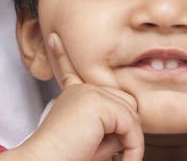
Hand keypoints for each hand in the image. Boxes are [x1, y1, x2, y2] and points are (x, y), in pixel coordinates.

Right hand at [1, 33, 143, 160]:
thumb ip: (109, 122)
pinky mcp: (99, 104)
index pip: (71, 68)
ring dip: (128, 140)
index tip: (54, 38)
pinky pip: (132, 125)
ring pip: (132, 113)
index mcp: (73, 93)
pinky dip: (133, 147)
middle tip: (108, 150)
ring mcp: (90, 92)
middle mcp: (81, 88)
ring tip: (110, 156)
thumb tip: (132, 120)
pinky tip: (120, 158)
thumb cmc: (66, 156)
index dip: (61, 53)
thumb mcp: (91, 135)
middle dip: (124, 127)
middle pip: (124, 100)